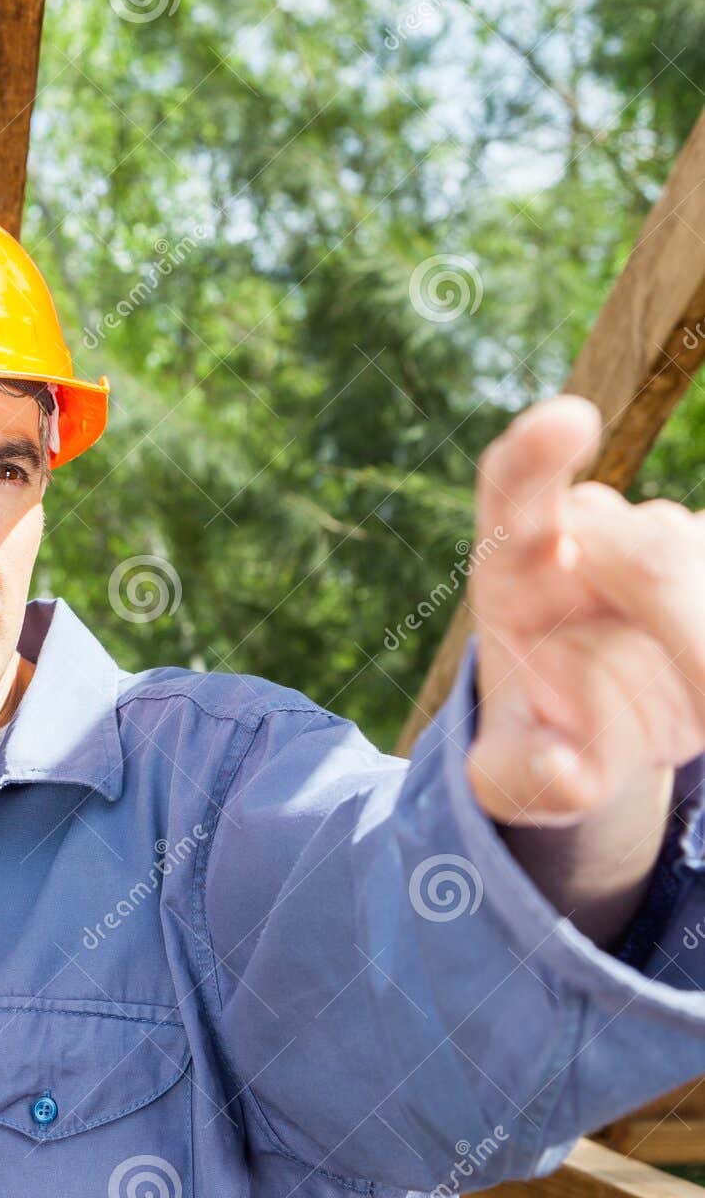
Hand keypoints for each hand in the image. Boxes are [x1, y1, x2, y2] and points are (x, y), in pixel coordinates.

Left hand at [466, 394, 704, 826]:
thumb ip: (522, 778)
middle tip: (661, 664)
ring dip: (692, 626)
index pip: (512, 486)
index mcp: (513, 570)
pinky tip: (686, 666)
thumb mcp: (516, 777)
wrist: (599, 732)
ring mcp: (660, 537)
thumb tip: (562, 764)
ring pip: (694, 553)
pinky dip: (704, 622)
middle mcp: (583, 534)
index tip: (570, 418)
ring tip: (658, 690)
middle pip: (646, 536)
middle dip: (661, 596)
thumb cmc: (542, 743)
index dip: (535, 453)